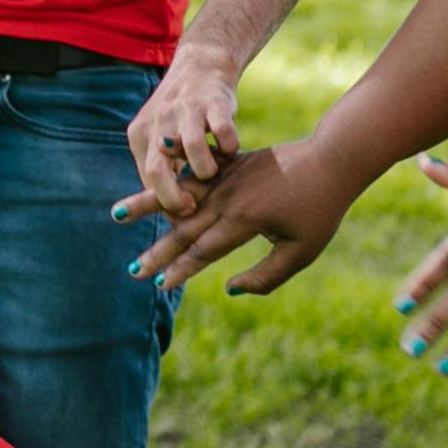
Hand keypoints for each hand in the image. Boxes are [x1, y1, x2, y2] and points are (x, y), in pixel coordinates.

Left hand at [122, 50, 244, 217]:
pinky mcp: (215, 100)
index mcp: (141, 133)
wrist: (202, 66)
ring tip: (213, 173)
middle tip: (193, 206)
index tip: (183, 212)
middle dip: (175, 197)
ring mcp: (187, 108)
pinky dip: (229, 146)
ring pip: (191, 149)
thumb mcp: (158, 139)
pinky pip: (223, 131)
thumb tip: (168, 215)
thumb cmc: (181, 117)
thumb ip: (159, 172)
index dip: (165, 202)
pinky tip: (230, 150)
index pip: (146, 178)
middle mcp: (159, 120)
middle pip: (157, 170)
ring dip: (205, 170)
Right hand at [127, 137, 365, 295]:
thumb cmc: (321, 209)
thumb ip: (266, 275)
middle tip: (132, 271)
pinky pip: (193, 171)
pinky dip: (169, 177)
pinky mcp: (229, 162)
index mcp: (245, 219)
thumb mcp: (302, 251)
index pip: (204, 250)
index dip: (181, 271)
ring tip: (116, 213)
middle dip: (158, 252)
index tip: (159, 287)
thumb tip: (229, 289)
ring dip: (147, 205)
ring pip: (178, 194)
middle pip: (184, 228)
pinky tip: (146, 179)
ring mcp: (226, 176)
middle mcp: (229, 196)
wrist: (332, 158)